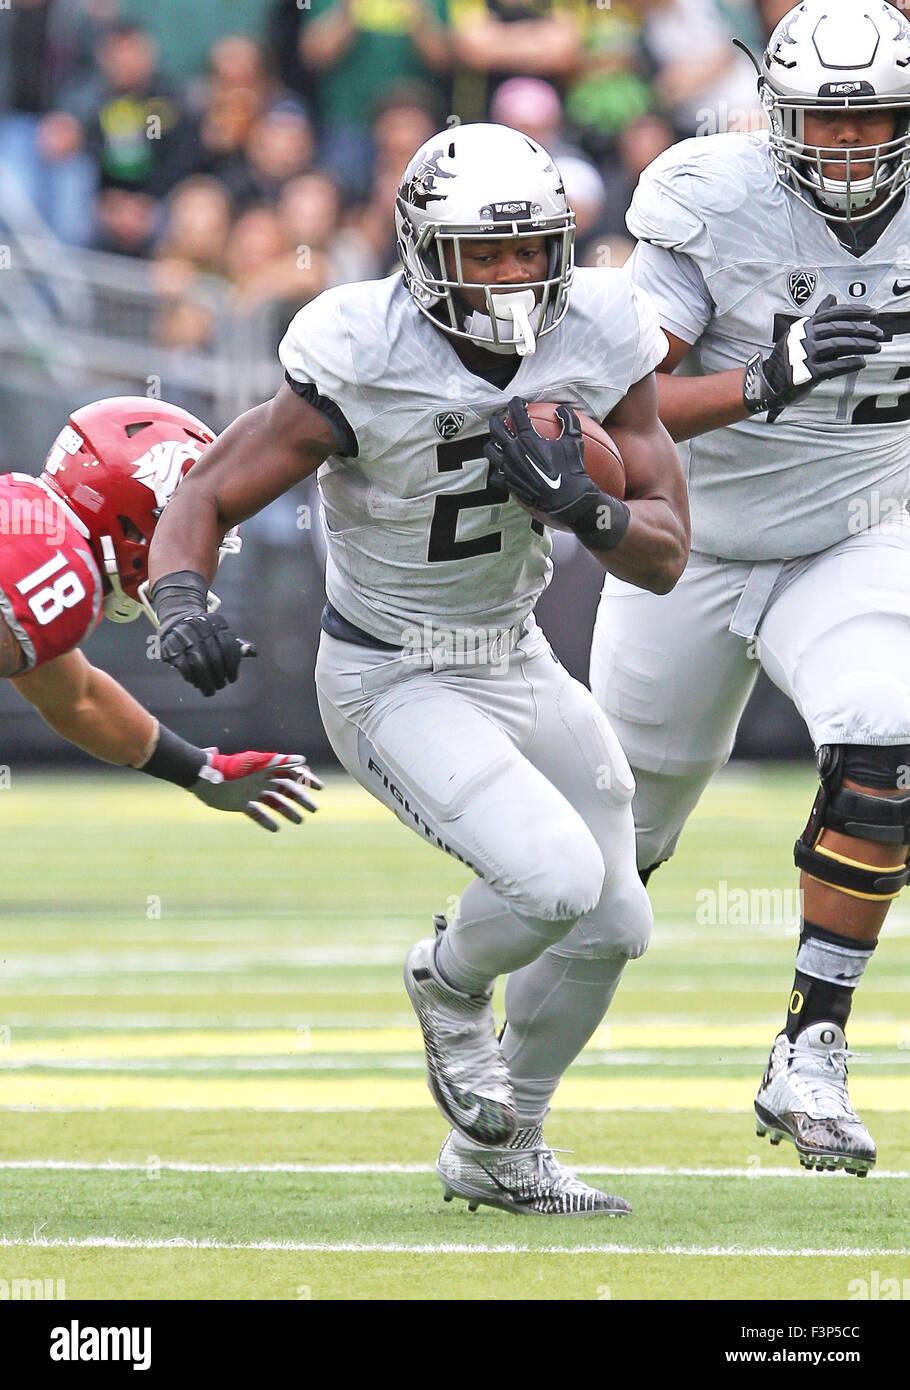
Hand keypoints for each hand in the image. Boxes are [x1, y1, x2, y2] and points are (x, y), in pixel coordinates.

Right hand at [158, 611, 255, 697]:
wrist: (178, 623)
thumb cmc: (206, 635)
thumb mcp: (222, 635)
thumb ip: (237, 646)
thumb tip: (253, 652)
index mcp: (216, 622)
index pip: (229, 646)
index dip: (233, 665)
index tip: (232, 678)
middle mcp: (200, 626)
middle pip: (214, 656)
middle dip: (219, 676)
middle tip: (221, 686)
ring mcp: (184, 635)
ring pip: (199, 663)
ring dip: (206, 681)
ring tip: (210, 690)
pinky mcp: (171, 646)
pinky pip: (183, 666)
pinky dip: (191, 678)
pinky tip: (196, 683)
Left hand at [191, 751, 322, 830]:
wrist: (205, 778)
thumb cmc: (232, 767)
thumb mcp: (259, 763)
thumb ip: (280, 761)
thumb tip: (303, 760)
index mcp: (267, 767)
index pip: (292, 772)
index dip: (306, 779)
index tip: (320, 788)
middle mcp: (261, 780)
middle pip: (286, 789)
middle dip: (301, 799)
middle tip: (314, 810)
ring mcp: (252, 792)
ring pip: (274, 803)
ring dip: (288, 811)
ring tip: (300, 821)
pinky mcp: (240, 804)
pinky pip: (256, 813)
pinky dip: (266, 820)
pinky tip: (275, 829)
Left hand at [484, 397, 604, 528]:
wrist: (567, 500)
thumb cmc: (572, 469)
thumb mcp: (574, 441)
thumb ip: (569, 420)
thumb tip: (561, 409)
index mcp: (528, 439)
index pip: (515, 413)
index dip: (515, 403)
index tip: (518, 402)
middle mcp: (514, 452)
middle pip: (496, 429)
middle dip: (497, 419)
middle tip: (501, 417)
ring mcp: (509, 469)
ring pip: (490, 450)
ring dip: (493, 442)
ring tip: (498, 441)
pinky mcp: (509, 484)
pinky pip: (496, 474)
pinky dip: (498, 469)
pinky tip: (502, 467)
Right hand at [744, 293, 882, 422]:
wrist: (768, 383)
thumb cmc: (788, 358)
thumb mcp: (800, 334)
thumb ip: (818, 317)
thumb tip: (832, 298)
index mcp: (804, 326)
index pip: (833, 313)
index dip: (855, 311)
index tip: (873, 313)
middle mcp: (803, 337)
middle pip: (838, 328)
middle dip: (862, 329)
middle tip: (879, 333)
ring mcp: (804, 355)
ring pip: (839, 345)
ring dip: (861, 345)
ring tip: (876, 347)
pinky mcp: (807, 373)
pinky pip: (833, 366)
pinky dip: (850, 363)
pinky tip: (862, 362)